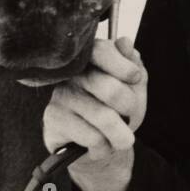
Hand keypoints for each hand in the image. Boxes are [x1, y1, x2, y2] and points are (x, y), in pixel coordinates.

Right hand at [43, 36, 146, 190]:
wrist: (101, 146)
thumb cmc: (118, 111)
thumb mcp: (134, 87)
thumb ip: (133, 64)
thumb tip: (125, 43)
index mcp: (92, 59)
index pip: (102, 51)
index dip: (123, 66)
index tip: (135, 78)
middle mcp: (72, 74)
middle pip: (109, 89)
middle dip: (130, 108)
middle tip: (130, 116)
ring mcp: (61, 96)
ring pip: (104, 117)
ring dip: (121, 135)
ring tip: (121, 138)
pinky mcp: (53, 119)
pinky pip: (92, 137)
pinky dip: (104, 147)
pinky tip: (98, 145)